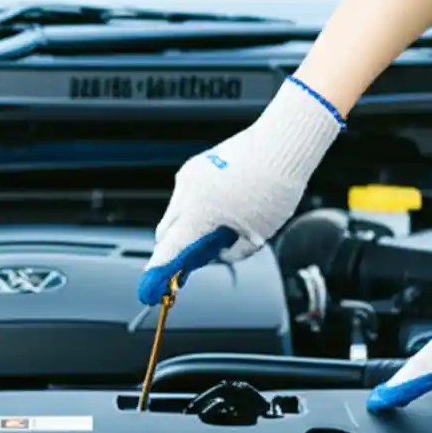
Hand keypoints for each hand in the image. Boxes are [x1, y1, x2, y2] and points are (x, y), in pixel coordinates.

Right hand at [137, 76, 344, 304]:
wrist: (282, 144)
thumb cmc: (274, 186)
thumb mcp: (258, 234)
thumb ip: (235, 252)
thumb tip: (222, 253)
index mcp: (199, 214)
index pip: (169, 249)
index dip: (158, 271)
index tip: (150, 287)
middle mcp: (187, 193)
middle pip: (166, 232)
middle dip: (173, 249)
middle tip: (188, 264)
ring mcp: (190, 176)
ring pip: (177, 212)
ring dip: (187, 227)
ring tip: (217, 233)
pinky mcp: (197, 166)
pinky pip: (188, 194)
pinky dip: (197, 208)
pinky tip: (221, 211)